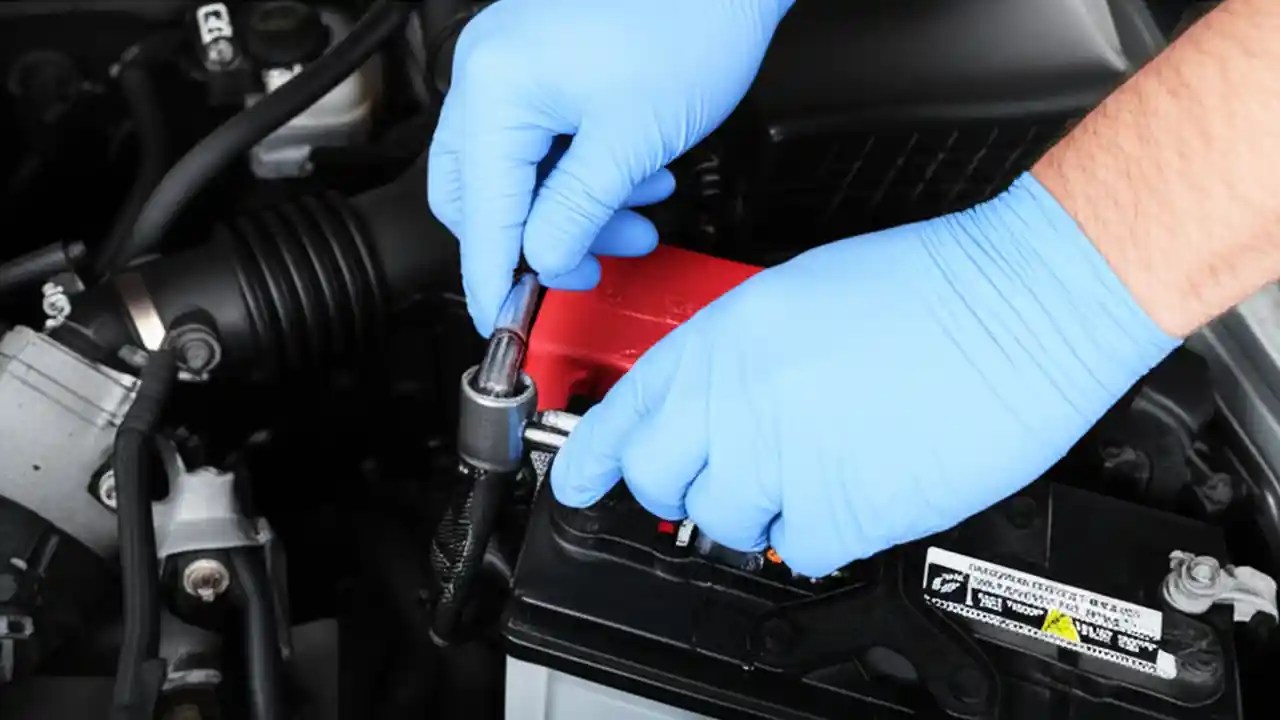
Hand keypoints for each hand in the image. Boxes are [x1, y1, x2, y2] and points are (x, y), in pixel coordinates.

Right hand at [427, 0, 793, 335]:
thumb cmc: (690, 25)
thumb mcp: (630, 144)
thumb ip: (576, 215)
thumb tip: (542, 263)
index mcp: (496, 87)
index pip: (479, 209)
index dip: (492, 274)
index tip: (501, 322)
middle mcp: (487, 69)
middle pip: (480, 189)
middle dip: (536, 238)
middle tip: (583, 267)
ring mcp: (511, 59)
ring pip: (516, 167)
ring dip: (571, 207)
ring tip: (634, 221)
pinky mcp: (541, 58)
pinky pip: (541, 135)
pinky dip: (580, 170)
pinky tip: (632, 180)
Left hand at [550, 174, 1176, 576]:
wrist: (1019, 302)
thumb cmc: (928, 286)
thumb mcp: (797, 293)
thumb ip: (737, 357)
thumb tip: (709, 408)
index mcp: (722, 338)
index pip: (623, 413)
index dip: (591, 455)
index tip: (576, 479)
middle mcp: (738, 399)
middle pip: (658, 480)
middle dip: (681, 486)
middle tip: (721, 477)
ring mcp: (783, 458)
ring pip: (723, 524)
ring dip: (758, 511)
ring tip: (809, 473)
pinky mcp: (841, 508)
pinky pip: (798, 550)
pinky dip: (819, 536)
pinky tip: (849, 495)